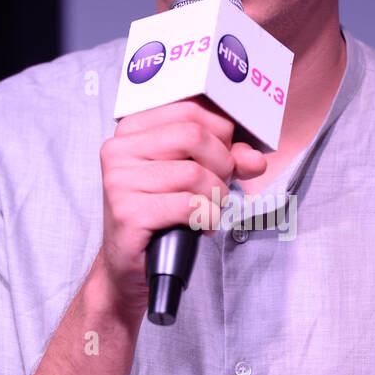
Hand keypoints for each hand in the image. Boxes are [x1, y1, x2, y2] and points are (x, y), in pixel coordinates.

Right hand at [94, 96, 265, 322]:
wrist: (127, 265)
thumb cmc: (160, 215)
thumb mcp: (194, 178)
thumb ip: (226, 160)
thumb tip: (255, 158)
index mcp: (131, 130)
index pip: (191, 110)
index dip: (222, 133)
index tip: (225, 156)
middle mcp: (119, 150)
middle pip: (194, 135)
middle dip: (221, 164)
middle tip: (219, 188)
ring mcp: (120, 181)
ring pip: (195, 173)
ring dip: (216, 197)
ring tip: (207, 210)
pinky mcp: (128, 213)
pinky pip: (189, 206)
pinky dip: (207, 218)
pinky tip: (200, 226)